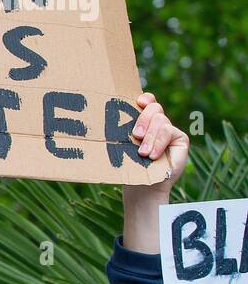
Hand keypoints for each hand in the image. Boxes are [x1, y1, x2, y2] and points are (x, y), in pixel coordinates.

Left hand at [120, 93, 189, 253]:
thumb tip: (104, 114)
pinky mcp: (180, 138)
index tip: (138, 102)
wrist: (141, 185)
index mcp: (143, 120)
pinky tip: (153, 155)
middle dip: (143, 119)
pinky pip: (169, 131)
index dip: (145, 98)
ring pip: (161, 119)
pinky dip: (159, 142)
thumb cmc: (128, 164)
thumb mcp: (122, 143)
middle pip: (154, 108)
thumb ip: (122, 128)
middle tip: (136, 136)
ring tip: (143, 153)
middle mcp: (157, 123)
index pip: (148, 101)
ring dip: (150, 136)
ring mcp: (169, 130)